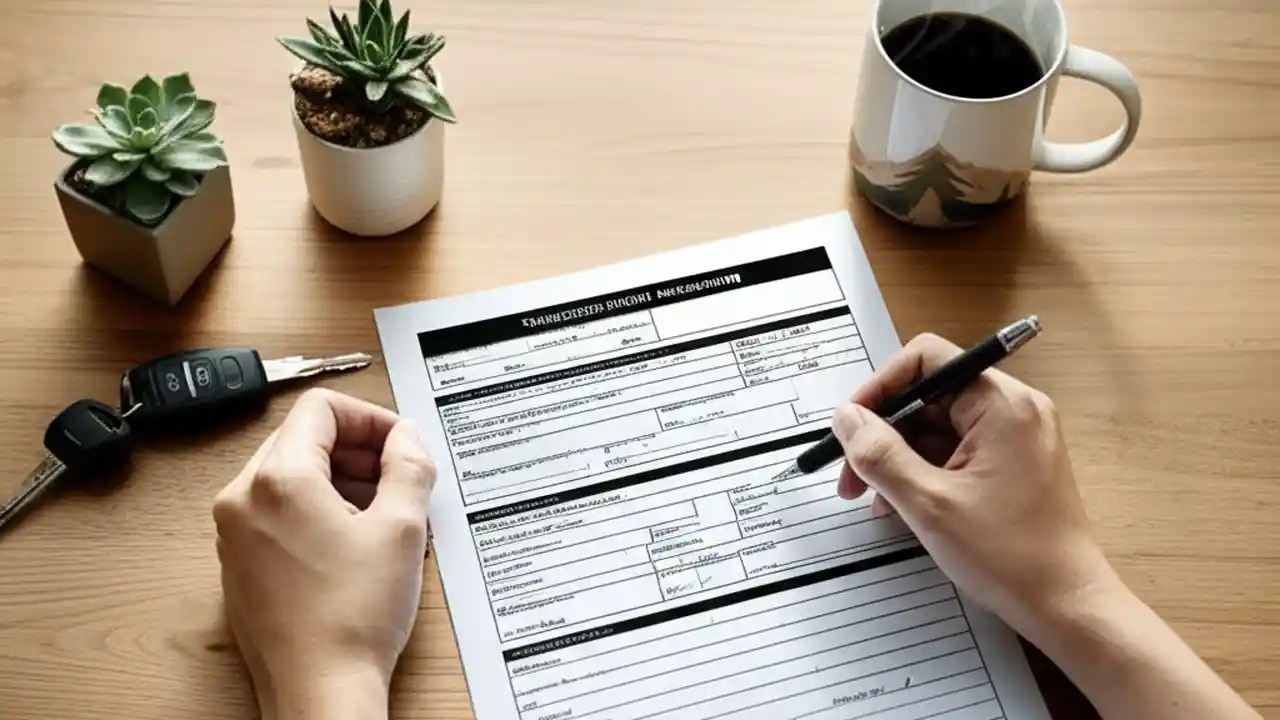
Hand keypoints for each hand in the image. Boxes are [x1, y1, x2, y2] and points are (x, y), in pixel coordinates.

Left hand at [213, 389, 435, 719]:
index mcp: (277, 480)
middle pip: (304, 439)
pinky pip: (279, 513)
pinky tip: (358, 545)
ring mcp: (235, 535)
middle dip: (358, 451)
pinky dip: (319, 512)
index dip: (372, 418)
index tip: (401, 444)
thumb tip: (408, 439)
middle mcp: (243, 500)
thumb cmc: (352, 620)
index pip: (321, 409)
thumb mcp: (402, 528)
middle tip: (400, 477)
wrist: (320, 693)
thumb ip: (410, 465)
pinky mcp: (239, 565)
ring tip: (385, 515)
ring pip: (291, 477)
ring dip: (341, 482)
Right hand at [831, 335, 1262, 719]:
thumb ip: (879, 454)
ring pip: (938, 427)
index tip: (850, 426)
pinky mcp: (1015, 463)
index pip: (926, 359)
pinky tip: (903, 505)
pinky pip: (957, 450)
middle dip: (883, 433)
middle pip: (929, 396)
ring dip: (899, 458)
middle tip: (851, 477)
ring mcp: (1017, 436)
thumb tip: (846, 418)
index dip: (879, 388)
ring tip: (876, 500)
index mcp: (1001, 404)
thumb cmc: (1011, 556)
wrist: (1067, 606)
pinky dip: (925, 471)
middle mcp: (1014, 409)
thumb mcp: (928, 503)